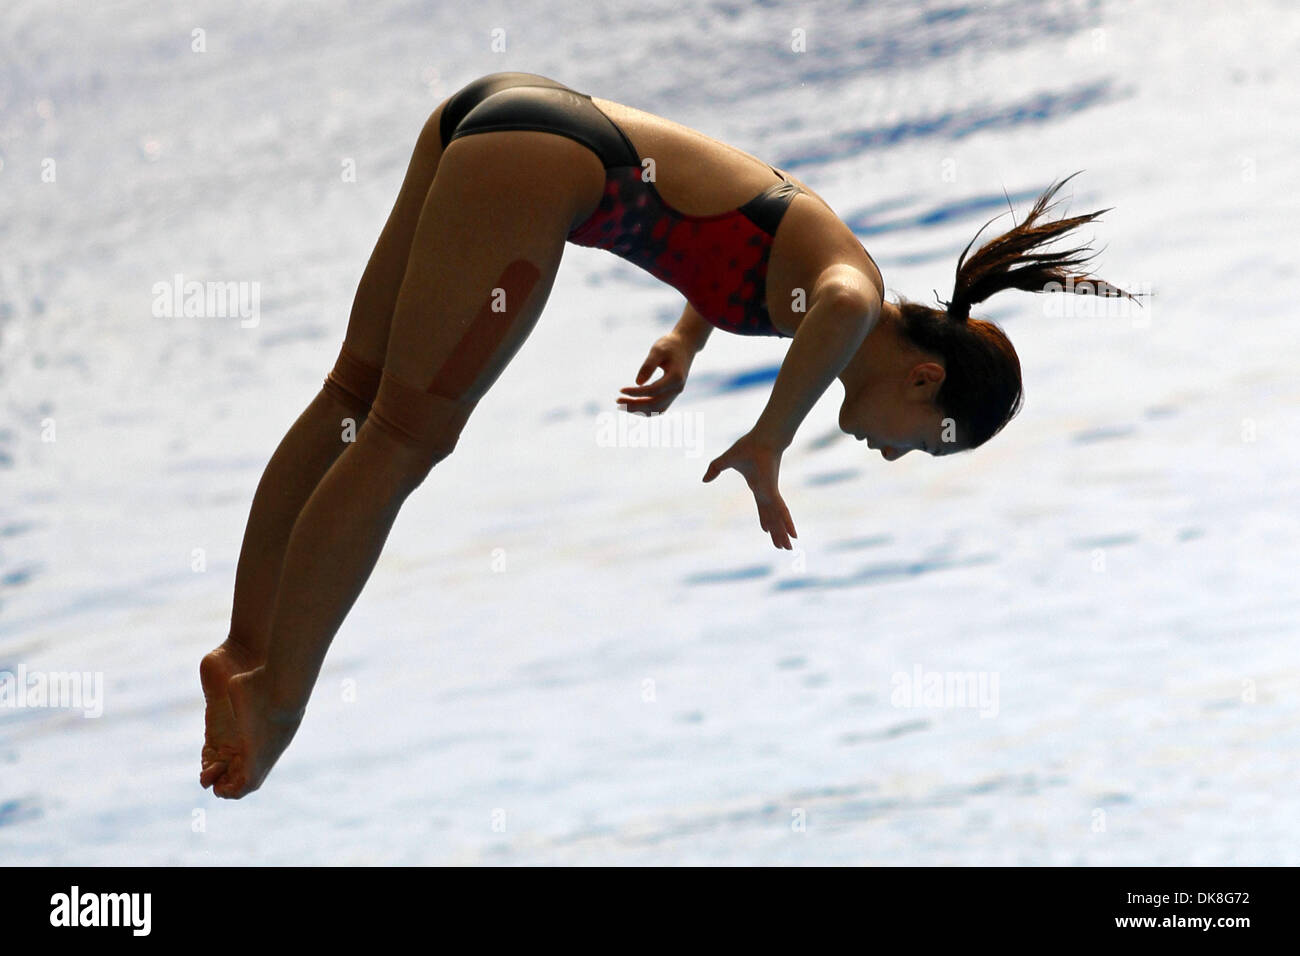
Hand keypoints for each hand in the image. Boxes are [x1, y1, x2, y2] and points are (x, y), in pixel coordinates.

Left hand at [617, 333, 695, 414]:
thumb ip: (648, 366)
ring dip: (639, 410)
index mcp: (675, 378)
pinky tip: (632, 405)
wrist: (685, 345)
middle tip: (617, 401)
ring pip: (657, 410)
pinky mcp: (672, 394)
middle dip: (635, 405)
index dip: (636, 393)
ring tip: (622, 406)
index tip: (621, 390)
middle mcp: (677, 389)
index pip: (653, 391)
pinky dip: (645, 409)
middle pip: (655, 404)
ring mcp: (675, 393)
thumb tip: (638, 383)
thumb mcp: (658, 350)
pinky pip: (659, 407)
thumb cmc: (670, 345)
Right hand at [702, 430, 797, 549]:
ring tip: (789, 549)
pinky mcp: (773, 493)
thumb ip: (714, 469)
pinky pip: (781, 512)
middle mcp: (766, 493)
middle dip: (777, 533)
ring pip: (778, 519)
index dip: (765, 519)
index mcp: (758, 487)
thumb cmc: (748, 446)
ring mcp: (771, 494)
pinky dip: (787, 524)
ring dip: (783, 534)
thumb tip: (704, 480)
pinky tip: (794, 535)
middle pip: (772, 518)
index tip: (768, 530)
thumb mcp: (725, 460)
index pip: (762, 508)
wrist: (761, 439)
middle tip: (783, 547)